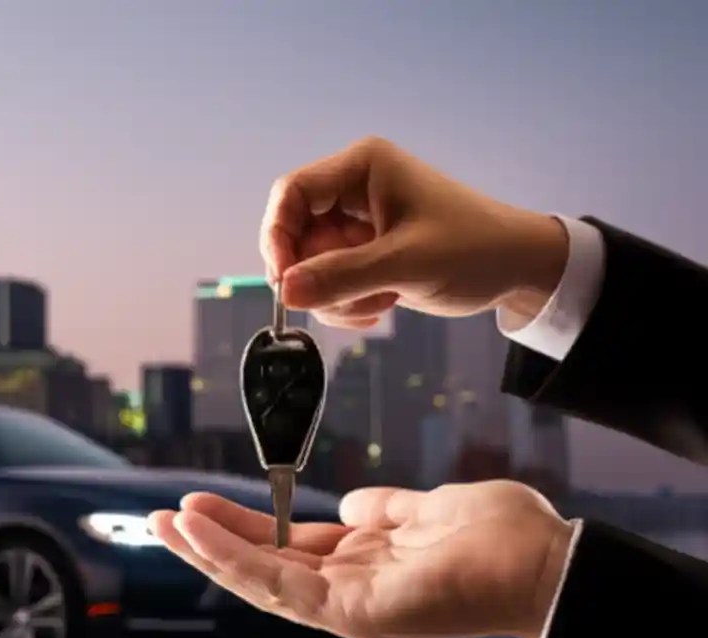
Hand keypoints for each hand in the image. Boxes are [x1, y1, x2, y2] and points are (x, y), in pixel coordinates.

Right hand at [148, 481, 573, 637]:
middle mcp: (347, 590)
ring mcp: (346, 607)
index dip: (240, 527)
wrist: (545, 560)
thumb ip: (387, 508)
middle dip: (207, 543)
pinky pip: (277, 587)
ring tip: (163, 524)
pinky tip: (201, 534)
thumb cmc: (502, 536)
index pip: (285, 549)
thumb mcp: (428, 507)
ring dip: (207, 552)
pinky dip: (234, 561)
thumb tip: (352, 502)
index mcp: (363, 563)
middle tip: (159, 518)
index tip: (200, 503)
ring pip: (257, 582)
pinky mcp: (350, 616)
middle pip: (260, 567)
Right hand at [260, 136, 568, 330]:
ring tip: (376, 304)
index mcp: (362, 167)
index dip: (278, 235)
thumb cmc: (476, 251)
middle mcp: (353, 188)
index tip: (283, 279)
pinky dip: (345, 301)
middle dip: (313, 275)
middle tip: (339, 302)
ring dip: (333, 295)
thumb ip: (342, 277)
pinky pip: (329, 279)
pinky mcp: (363, 251)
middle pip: (295, 233)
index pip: (292, 193)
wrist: (522, 270)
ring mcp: (356, 222)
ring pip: (309, 263)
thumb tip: (285, 292)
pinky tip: (380, 307)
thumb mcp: (407, 265)